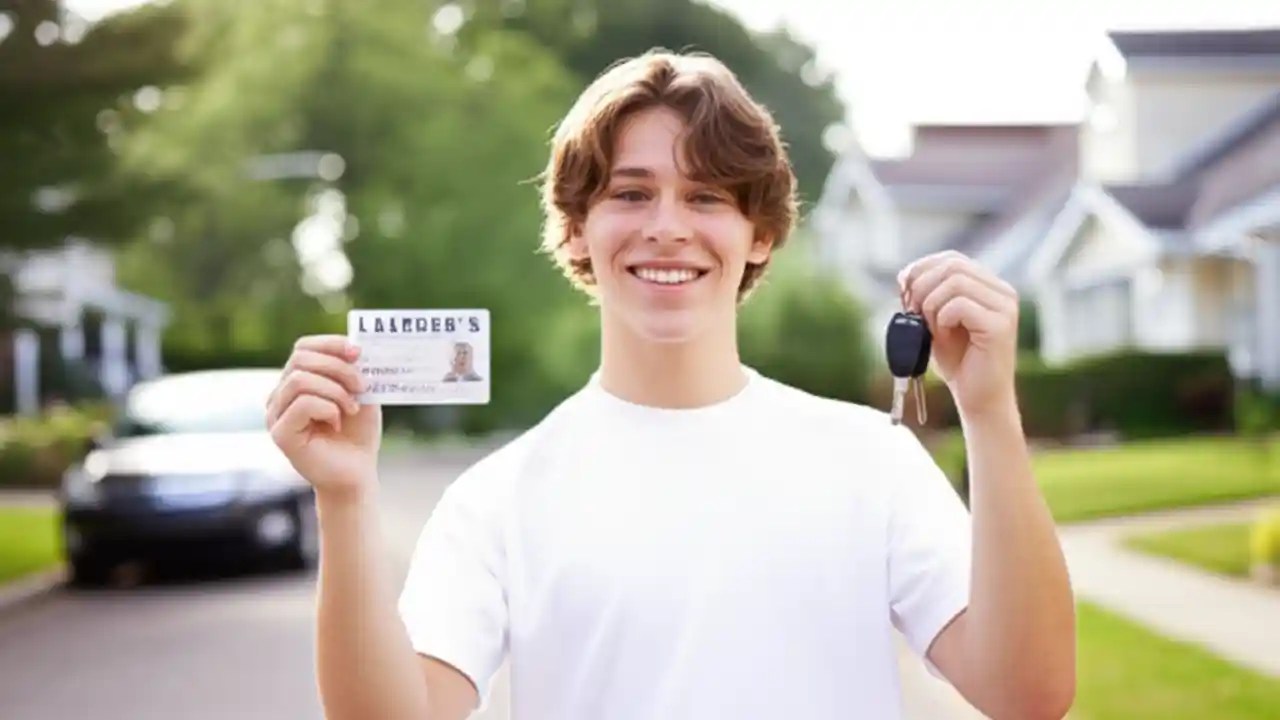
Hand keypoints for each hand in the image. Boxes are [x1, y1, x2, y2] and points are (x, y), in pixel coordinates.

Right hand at [266, 335, 381, 497]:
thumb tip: (355, 344)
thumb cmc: (357, 433)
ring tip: (351, 408)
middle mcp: (280, 395)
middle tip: (362, 386)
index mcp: (297, 381)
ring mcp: (276, 414)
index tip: (359, 353)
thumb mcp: (361, 393)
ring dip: (335, 390)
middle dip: (339, 368)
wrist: (356, 473)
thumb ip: (354, 369)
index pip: (303, 347)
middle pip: (301, 358)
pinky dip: (328, 408)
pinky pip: (303, 403)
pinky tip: (337, 424)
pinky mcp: (280, 433)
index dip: (331, 344)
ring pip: (300, 379)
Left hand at [898, 251, 1019, 418]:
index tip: (903, 289)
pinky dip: (941, 319)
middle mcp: (1002, 292)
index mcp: (989, 287)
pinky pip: (959, 305)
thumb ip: (927, 296)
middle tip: (912, 312)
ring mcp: (1005, 307)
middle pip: (952, 265)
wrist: (979, 399)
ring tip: (931, 328)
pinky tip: (943, 336)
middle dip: (922, 286)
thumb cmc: (959, 362)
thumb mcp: (936, 321)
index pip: (952, 258)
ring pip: (955, 281)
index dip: (922, 268)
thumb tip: (904, 276)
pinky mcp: (1001, 325)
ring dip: (931, 304)